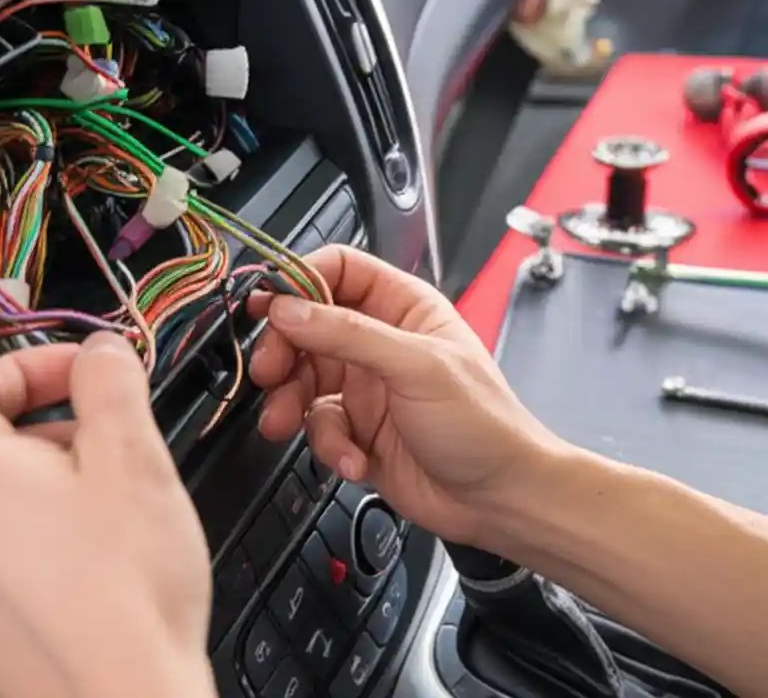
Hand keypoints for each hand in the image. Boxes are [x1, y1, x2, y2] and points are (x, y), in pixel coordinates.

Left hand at [0, 334, 214, 697]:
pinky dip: (47, 540)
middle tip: (119, 441)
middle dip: (53, 428)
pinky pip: (3, 558)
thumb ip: (111, 385)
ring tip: (120, 508)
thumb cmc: (126, 592)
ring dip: (53, 486)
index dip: (27, 367)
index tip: (82, 373)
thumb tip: (99, 352)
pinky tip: (105, 562)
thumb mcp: (135, 459)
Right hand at [248, 246, 562, 546]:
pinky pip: (318, 427)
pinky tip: (353, 458)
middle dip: (283, 349)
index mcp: (404, 308)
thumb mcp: (416, 367)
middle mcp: (381, 343)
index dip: (299, 281)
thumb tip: (290, 308)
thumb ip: (348, 333)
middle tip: (268, 371)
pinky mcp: (358, 431)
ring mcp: (367, 388)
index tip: (269, 304)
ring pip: (303, 380)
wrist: (499, 499)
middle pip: (307, 326)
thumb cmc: (483, 424)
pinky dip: (327, 445)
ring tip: (285, 423)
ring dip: (291, 403)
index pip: (340, 270)